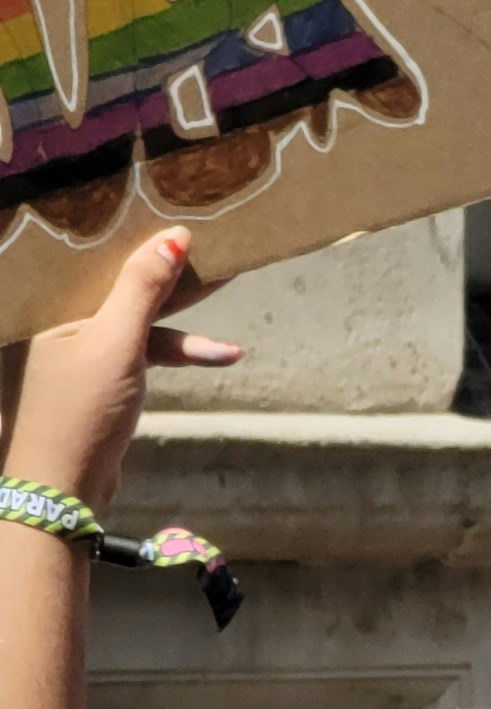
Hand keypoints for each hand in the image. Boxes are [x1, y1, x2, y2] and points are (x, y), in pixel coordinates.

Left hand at [0, 233, 240, 513]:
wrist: (63, 490)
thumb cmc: (80, 413)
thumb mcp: (118, 344)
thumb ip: (142, 290)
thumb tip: (173, 236)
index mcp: (43, 305)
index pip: (91, 256)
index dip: (132, 236)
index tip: (178, 219)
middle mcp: (52, 320)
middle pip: (116, 284)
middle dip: (167, 276)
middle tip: (212, 250)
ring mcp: (74, 348)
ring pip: (133, 317)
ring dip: (182, 322)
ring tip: (229, 299)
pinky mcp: (95, 374)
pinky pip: (137, 348)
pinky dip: (173, 352)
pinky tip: (219, 354)